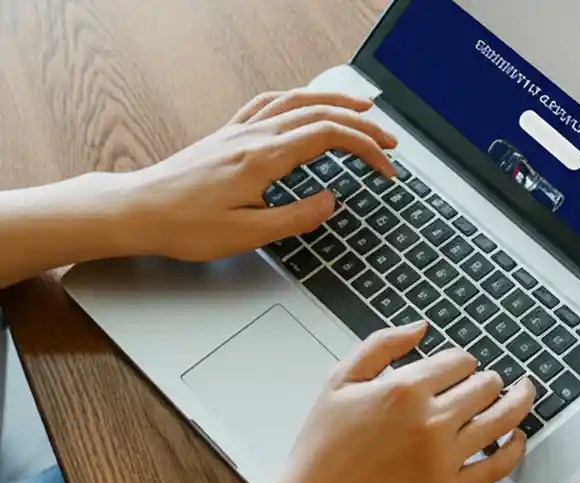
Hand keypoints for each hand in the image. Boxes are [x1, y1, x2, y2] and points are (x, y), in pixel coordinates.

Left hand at [115, 88, 398, 260]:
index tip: (385, 169)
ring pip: (296, 101)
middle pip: (320, 114)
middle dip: (362, 126)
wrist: (138, 211)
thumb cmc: (186, 226)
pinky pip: (269, 103)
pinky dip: (297, 98)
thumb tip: (331, 201)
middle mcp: (254, 136)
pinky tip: (305, 103)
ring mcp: (240, 130)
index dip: (366, 149)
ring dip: (334, 102)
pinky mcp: (227, 134)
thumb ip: (296, 217)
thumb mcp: (248, 235)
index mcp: (264, 159)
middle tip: (389, 142)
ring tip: (362, 110)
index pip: (329, 138)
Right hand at [266, 322, 536, 482]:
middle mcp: (430, 420)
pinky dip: (515, 449)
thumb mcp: (339, 380)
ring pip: (502, 419)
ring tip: (523, 393)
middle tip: (484, 384)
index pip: (459, 361)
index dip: (462, 361)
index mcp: (404, 388)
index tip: (458, 367)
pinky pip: (497, 467)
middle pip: (485, 386)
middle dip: (487, 380)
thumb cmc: (321, 445)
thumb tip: (422, 326)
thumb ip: (381, 344)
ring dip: (517, 401)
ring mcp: (443, 457)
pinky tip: (518, 436)